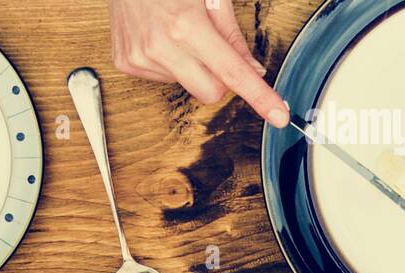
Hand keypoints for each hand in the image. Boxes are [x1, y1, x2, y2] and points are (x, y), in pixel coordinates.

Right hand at [107, 0, 288, 125]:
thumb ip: (232, 35)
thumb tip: (252, 69)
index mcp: (186, 25)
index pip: (232, 73)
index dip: (259, 96)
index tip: (278, 115)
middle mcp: (161, 46)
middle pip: (211, 93)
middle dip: (219, 78)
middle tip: (211, 49)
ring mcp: (140, 58)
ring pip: (185, 85)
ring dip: (189, 66)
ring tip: (174, 31)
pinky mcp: (126, 63)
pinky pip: (162, 79)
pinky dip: (167, 62)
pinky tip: (158, 36)